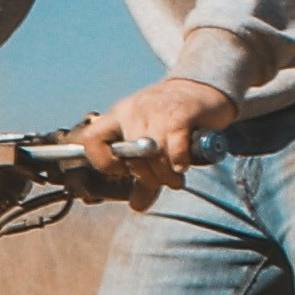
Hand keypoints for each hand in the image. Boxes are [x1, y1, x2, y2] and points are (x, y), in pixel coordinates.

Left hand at [82, 76, 233, 191]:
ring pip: (153, 153)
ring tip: (176, 178)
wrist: (202, 88)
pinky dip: (178, 160)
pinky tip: (182, 166)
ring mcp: (156, 110)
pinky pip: (174, 144)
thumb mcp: (152, 144)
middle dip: (148, 176)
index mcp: (118, 116)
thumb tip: (137, 206)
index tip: (124, 171)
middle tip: (164, 182)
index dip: (105, 162)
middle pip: (131, 154)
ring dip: (165, 173)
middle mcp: (133, 111)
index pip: (92, 140)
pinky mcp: (181, 113)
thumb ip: (144, 175)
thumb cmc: (173, 118)